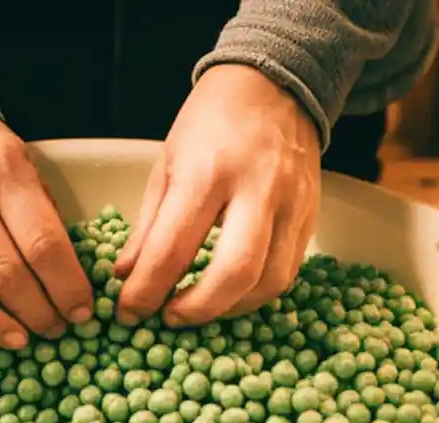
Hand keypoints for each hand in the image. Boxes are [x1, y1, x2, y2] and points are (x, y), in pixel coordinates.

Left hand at [116, 64, 320, 326]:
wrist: (276, 88)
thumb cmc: (212, 123)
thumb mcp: (167, 162)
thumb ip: (149, 225)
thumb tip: (127, 276)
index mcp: (208, 171)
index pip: (175, 246)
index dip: (147, 289)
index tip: (128, 311)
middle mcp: (256, 190)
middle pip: (235, 272)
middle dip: (199, 309)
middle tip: (169, 319)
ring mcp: (292, 206)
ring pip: (270, 281)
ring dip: (231, 309)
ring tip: (200, 310)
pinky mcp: (311, 218)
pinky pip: (287, 272)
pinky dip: (257, 294)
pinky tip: (232, 294)